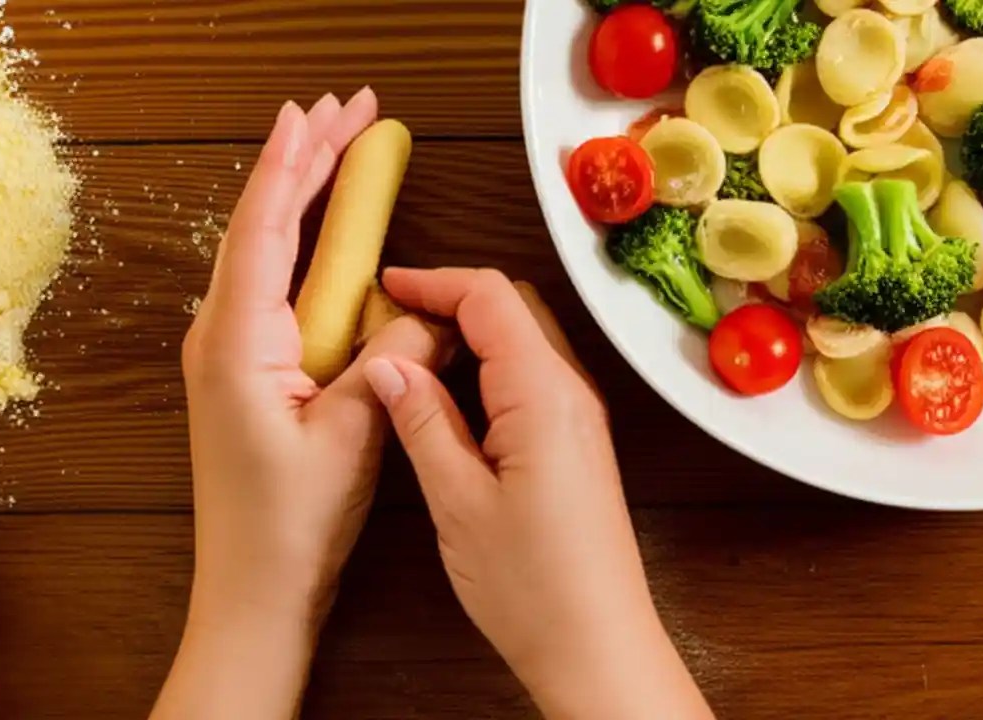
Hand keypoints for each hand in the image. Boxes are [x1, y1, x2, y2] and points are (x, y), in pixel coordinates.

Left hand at [151, 92, 443, 719]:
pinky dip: (302, 246)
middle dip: (302, 161)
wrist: (253, 590)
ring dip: (302, 196)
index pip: (263, 227)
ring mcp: (227, 352)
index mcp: (235, 341)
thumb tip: (433, 307)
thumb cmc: (291, 524)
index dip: (293, 161)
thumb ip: (393, 359)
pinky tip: (324, 229)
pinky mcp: (245, 371)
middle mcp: (219, 335)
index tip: (321, 111)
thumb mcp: (355, 435)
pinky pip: (273, 289)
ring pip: (264, 252)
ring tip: (339, 146)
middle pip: (260, 225)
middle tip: (349, 110)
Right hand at [363, 268, 713, 719]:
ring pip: (523, 340)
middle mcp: (572, 393)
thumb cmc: (532, 586)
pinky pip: (531, 378)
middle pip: (513, 307)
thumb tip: (389, 363)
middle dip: (452, 299)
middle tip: (393, 321)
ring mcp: (580, 418)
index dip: (434, 280)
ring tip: (411, 356)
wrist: (596, 647)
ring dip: (470, 334)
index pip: (492, 297)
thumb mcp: (457, 501)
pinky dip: (487, 368)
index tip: (386, 288)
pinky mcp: (577, 444)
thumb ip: (422, 421)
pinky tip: (449, 398)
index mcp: (544, 394)